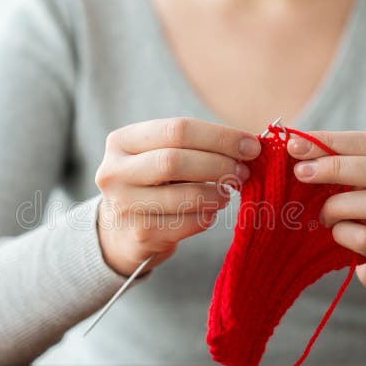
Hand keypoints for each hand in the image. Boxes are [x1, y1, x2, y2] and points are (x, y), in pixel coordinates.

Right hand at [95, 117, 261, 275]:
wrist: (120, 233)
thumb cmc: (152, 186)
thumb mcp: (159, 157)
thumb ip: (195, 147)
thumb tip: (248, 145)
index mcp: (122, 142)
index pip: (177, 129)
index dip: (219, 136)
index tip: (251, 146)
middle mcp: (115, 172)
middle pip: (175, 160)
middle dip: (219, 164)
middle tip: (244, 171)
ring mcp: (124, 206)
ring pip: (185, 196)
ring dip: (217, 193)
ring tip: (228, 193)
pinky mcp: (140, 236)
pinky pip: (188, 223)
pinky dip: (208, 216)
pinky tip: (210, 211)